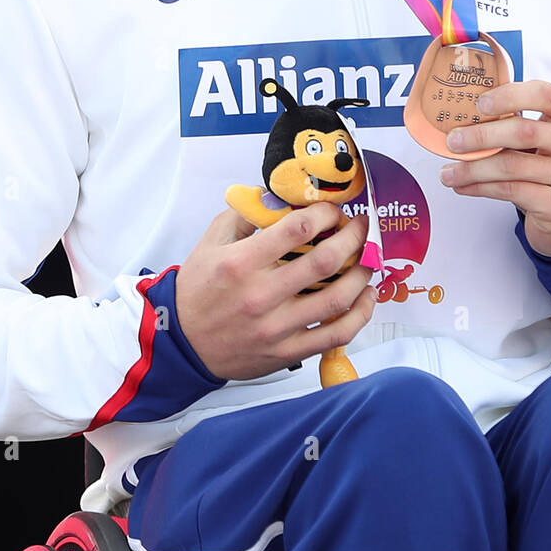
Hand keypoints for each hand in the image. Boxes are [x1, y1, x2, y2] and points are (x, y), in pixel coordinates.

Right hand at [175, 203, 375, 380]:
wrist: (181, 343)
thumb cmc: (199, 289)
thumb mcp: (211, 241)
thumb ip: (245, 215)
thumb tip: (280, 198)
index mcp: (242, 262)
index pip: (297, 228)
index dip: (325, 214)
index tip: (333, 212)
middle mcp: (261, 294)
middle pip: (325, 261)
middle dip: (353, 238)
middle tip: (360, 227)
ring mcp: (277, 327)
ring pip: (337, 299)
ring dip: (362, 274)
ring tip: (368, 259)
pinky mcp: (287, 352)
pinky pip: (335, 335)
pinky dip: (359, 315)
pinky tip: (367, 297)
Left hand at [439, 80, 550, 256]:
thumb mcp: (548, 136)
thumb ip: (520, 121)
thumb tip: (465, 118)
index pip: (545, 94)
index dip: (509, 95)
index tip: (479, 104)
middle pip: (525, 131)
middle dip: (481, 136)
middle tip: (453, 141)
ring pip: (512, 166)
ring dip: (473, 168)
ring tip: (448, 172)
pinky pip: (511, 191)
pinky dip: (481, 187)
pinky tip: (464, 186)